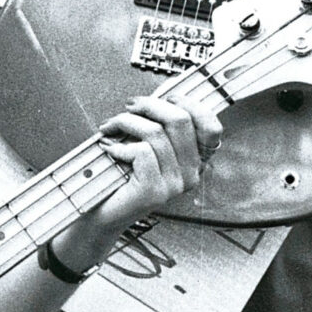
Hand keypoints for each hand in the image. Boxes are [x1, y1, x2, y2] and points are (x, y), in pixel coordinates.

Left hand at [52, 96, 219, 275]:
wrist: (100, 214)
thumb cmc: (120, 176)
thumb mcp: (146, 147)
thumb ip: (159, 127)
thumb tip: (159, 97)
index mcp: (194, 160)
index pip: (211, 126)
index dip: (190, 103)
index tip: (166, 96)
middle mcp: (191, 173)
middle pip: (180, 120)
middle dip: (150, 105)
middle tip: (128, 106)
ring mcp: (175, 184)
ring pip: (156, 133)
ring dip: (126, 123)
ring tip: (110, 128)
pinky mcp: (155, 191)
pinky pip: (142, 152)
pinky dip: (120, 145)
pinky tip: (110, 150)